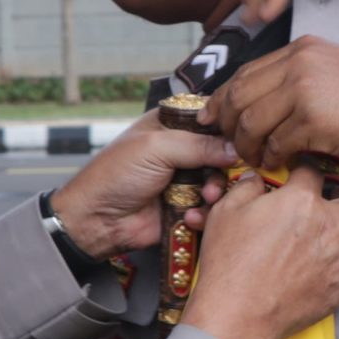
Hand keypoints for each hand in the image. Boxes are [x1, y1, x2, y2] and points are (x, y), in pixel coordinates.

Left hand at [52, 111, 241, 259]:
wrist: (97, 220)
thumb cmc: (116, 175)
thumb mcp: (156, 148)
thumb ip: (198, 144)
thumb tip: (236, 150)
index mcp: (170, 125)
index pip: (209, 118)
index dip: (227, 128)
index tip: (242, 139)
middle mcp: (180, 150)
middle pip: (221, 152)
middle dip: (225, 165)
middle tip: (220, 175)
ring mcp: (184, 179)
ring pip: (219, 181)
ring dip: (216, 191)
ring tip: (206, 198)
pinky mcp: (186, 206)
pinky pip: (209, 208)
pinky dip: (205, 213)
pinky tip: (191, 216)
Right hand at [185, 163, 338, 338]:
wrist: (237, 312)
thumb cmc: (229, 262)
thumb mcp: (226, 212)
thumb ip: (246, 187)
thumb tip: (256, 178)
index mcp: (301, 202)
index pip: (315, 172)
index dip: (305, 172)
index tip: (301, 179)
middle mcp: (329, 228)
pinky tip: (338, 268)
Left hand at [214, 42, 338, 236]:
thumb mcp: (337, 74)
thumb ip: (301, 81)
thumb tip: (268, 105)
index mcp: (303, 49)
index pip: (246, 72)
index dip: (224, 98)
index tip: (213, 118)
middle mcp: (299, 62)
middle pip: (240, 95)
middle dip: (227, 125)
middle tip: (226, 146)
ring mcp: (304, 89)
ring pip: (251, 121)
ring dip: (246, 146)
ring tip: (253, 160)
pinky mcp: (312, 118)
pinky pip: (275, 143)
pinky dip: (270, 157)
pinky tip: (276, 164)